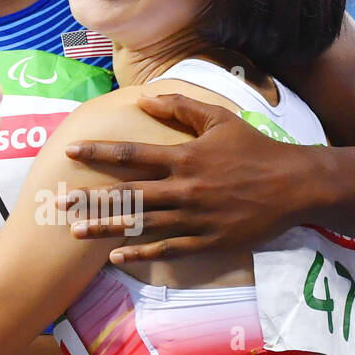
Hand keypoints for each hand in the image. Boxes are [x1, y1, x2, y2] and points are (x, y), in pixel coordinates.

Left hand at [63, 94, 321, 262]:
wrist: (294, 185)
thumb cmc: (255, 149)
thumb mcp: (220, 119)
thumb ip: (181, 107)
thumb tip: (146, 98)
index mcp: (184, 156)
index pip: (132, 153)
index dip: (99, 152)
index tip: (71, 152)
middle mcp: (184, 187)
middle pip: (128, 193)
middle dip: (92, 198)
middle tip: (60, 202)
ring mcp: (194, 217)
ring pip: (142, 224)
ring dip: (108, 228)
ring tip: (77, 233)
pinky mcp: (207, 240)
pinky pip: (168, 248)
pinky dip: (141, 252)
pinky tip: (116, 256)